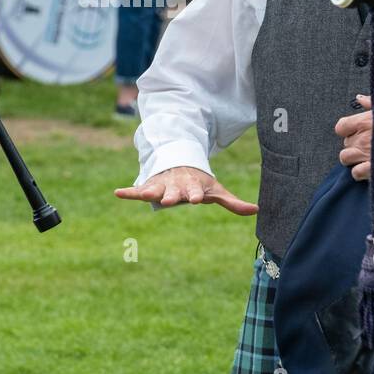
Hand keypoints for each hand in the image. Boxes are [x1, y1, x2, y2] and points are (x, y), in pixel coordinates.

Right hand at [115, 165, 256, 215]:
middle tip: (169, 201)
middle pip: (174, 192)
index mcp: (193, 186)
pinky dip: (128, 192)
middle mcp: (176, 185)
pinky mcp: (149, 186)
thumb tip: (257, 210)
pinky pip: (137, 190)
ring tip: (142, 195)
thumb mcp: (216, 190)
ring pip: (155, 189)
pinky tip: (117, 193)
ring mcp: (161, 184)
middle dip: (172, 195)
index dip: (196, 194)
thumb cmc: (199, 182)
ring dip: (149, 192)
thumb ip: (233, 203)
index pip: (195, 192)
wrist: (181, 163)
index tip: (196, 199)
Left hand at [334, 93, 373, 180]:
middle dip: (354, 142)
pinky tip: (366, 167)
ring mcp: (368, 154)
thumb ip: (372, 101)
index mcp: (364, 121)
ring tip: (363, 155)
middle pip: (346, 142)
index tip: (354, 130)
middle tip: (367, 142)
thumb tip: (359, 99)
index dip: (347, 129)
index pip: (341, 127)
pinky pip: (357, 173)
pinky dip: (359, 172)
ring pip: (346, 158)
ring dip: (352, 157)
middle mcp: (362, 138)